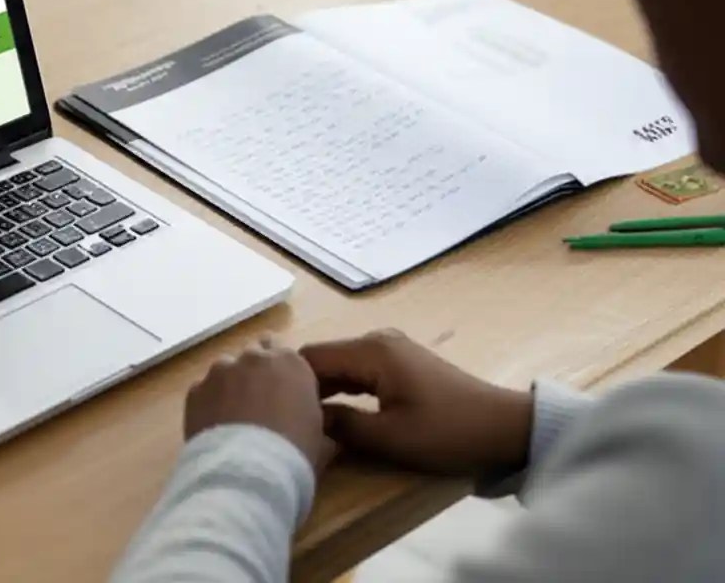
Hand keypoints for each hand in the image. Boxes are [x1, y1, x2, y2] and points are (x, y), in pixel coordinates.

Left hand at [186, 338, 335, 472]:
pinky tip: (213, 427)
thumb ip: (315, 421)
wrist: (246, 473)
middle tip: (256, 402)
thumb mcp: (319, 438)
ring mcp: (220, 371)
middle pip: (252, 355)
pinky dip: (208, 403)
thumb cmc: (293, 454)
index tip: (279, 386)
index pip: (282, 349)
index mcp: (290, 362)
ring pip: (225, 369)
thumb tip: (321, 432)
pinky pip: (203, 390)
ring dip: (229, 385)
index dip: (279, 369)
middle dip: (253, 373)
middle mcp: (254, 357)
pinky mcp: (195, 390)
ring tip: (232, 417)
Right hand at [301, 329, 532, 475]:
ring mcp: (390, 351)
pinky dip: (342, 390)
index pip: (310, 358)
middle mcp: (377, 341)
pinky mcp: (400, 364)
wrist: (505, 429)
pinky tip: (333, 414)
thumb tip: (303, 421)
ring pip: (339, 366)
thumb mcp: (390, 437)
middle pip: (323, 359)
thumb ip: (341, 425)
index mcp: (371, 351)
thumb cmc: (448, 432)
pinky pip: (357, 372)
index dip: (288, 384)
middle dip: (302, 387)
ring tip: (302, 421)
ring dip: (322, 391)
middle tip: (283, 420)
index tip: (273, 413)